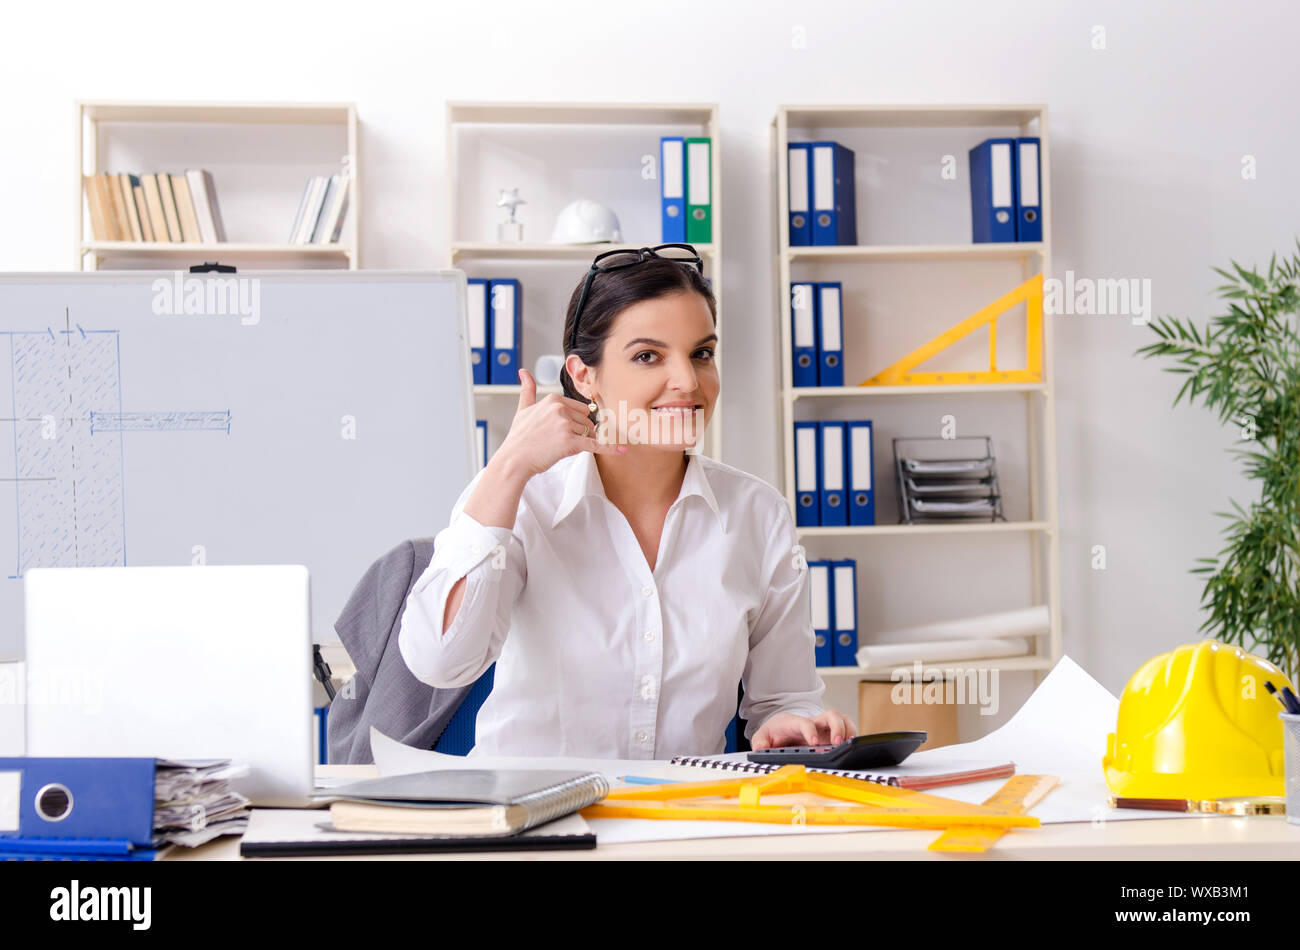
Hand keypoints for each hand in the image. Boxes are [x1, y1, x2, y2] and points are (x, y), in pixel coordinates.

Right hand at [495, 369, 625, 479]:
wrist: (513, 461)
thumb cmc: (519, 439)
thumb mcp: (523, 410)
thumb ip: (527, 390)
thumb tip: (523, 372)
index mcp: (553, 399)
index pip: (581, 410)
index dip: (575, 423)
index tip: (559, 431)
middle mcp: (560, 409)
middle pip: (587, 422)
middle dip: (579, 433)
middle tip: (557, 442)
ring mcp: (565, 425)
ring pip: (589, 434)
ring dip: (580, 443)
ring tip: (558, 447)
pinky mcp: (570, 443)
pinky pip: (595, 445)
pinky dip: (609, 449)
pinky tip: (621, 450)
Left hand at [750, 710, 857, 749]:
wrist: (783, 726)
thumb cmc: (776, 731)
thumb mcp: (763, 736)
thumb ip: (760, 742)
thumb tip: (760, 749)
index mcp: (796, 723)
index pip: (805, 723)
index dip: (810, 731)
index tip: (814, 743)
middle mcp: (814, 722)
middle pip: (831, 715)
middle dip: (838, 728)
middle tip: (837, 743)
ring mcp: (824, 727)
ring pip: (842, 719)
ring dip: (849, 730)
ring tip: (848, 744)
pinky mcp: (832, 734)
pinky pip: (847, 728)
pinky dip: (852, 735)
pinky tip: (851, 746)